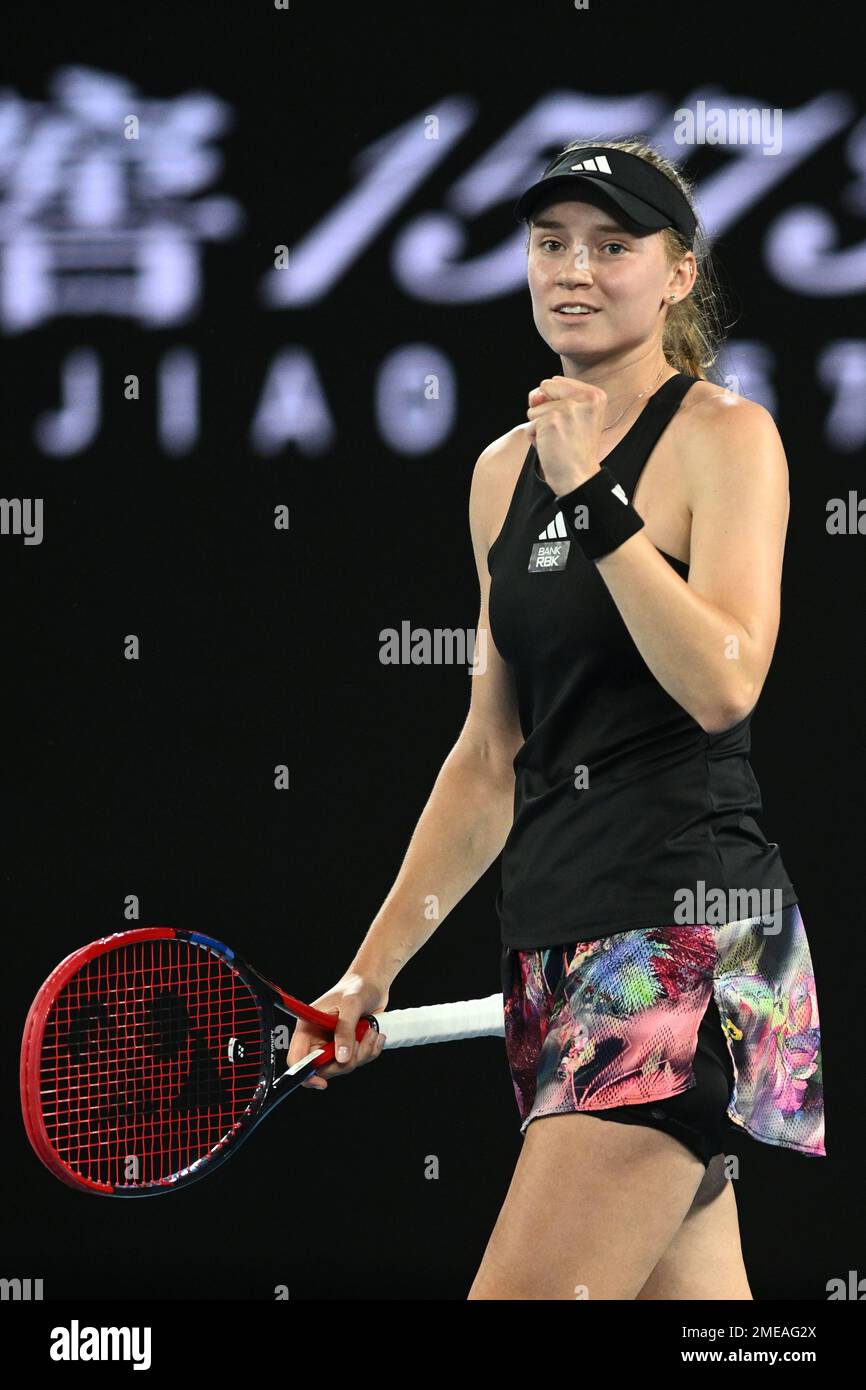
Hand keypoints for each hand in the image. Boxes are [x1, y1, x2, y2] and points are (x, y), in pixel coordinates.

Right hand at [286, 971, 388, 1090]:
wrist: (372, 984)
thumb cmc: (356, 987)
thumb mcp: (351, 1005)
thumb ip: (345, 1031)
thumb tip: (341, 1058)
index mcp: (307, 1028)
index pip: (297, 1059)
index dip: (305, 1074)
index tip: (322, 1082)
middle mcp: (317, 1039)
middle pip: (323, 1068)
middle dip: (345, 1061)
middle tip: (359, 1042)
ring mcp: (333, 1044)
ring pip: (343, 1067)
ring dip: (362, 1053)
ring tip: (370, 1032)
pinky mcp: (348, 1047)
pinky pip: (357, 1061)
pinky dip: (369, 1051)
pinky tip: (374, 1034)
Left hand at [525, 376, 605, 495]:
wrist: (579, 478)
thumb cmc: (574, 450)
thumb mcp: (571, 418)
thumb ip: (551, 398)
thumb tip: (535, 394)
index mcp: (595, 394)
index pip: (554, 383)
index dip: (554, 405)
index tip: (571, 424)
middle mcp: (585, 397)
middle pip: (542, 390)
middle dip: (544, 412)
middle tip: (563, 433)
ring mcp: (568, 408)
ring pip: (534, 410)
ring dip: (540, 429)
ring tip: (558, 442)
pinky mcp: (551, 421)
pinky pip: (529, 426)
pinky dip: (535, 440)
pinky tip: (552, 448)